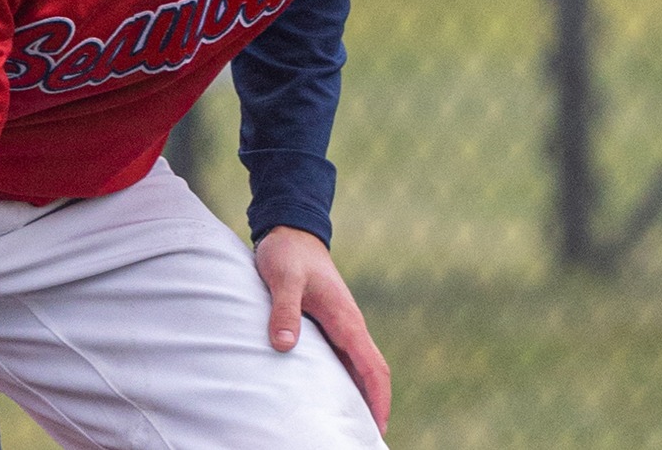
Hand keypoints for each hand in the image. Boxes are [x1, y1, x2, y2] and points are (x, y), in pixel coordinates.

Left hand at [253, 226, 390, 434]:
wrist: (290, 232)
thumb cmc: (287, 253)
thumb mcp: (282, 278)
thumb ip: (284, 310)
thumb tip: (285, 346)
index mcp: (346, 319)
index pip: (373, 367)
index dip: (378, 399)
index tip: (378, 427)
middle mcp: (349, 326)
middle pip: (370, 374)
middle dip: (373, 406)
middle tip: (364, 437)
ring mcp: (340, 326)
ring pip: (357, 368)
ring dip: (359, 396)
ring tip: (350, 426)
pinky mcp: (328, 325)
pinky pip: (342, 359)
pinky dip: (344, 381)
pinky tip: (330, 397)